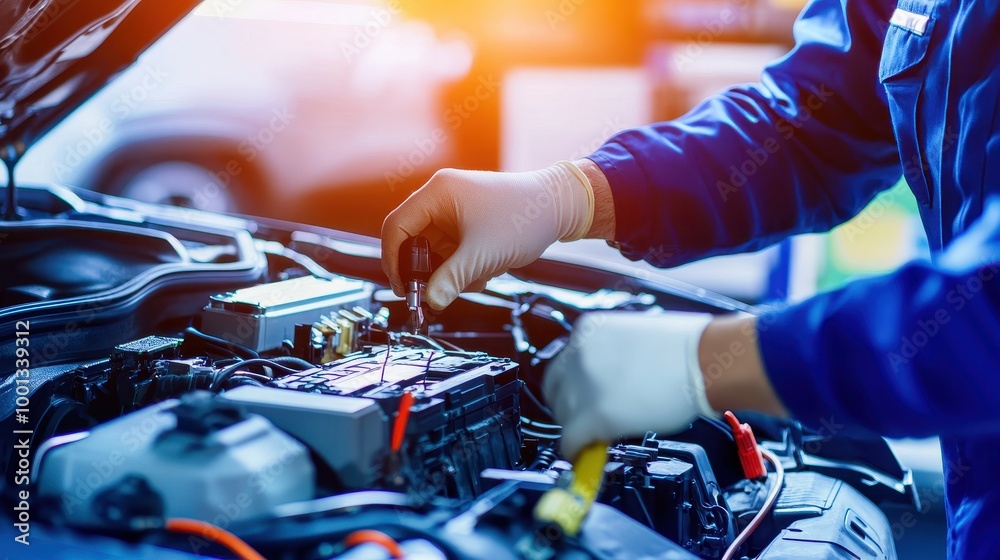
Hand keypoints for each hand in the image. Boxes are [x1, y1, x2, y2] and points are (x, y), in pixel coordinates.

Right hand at [381, 162, 594, 309]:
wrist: (560, 207)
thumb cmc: (524, 218)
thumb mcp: (483, 254)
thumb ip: (451, 279)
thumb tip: (429, 303)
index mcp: (437, 193)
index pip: (396, 227)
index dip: (393, 261)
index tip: (403, 289)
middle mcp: (441, 199)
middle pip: (413, 241)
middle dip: (426, 272)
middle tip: (432, 297)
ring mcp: (454, 212)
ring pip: (434, 252)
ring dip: (450, 272)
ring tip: (475, 279)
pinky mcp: (468, 224)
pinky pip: (452, 252)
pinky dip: (463, 267)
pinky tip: (484, 273)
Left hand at [543, 311, 716, 458]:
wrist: (705, 360)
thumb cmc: (685, 348)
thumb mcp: (632, 336)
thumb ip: (609, 355)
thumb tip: (604, 381)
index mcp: (588, 330)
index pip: (562, 365)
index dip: (570, 387)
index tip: (578, 399)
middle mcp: (578, 354)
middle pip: (555, 390)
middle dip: (568, 407)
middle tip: (585, 420)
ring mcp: (584, 384)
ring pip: (563, 416)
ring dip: (575, 428)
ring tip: (592, 437)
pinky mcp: (595, 414)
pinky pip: (571, 439)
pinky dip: (575, 450)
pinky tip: (584, 454)